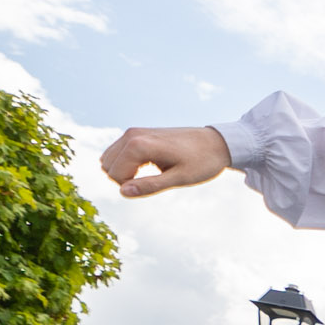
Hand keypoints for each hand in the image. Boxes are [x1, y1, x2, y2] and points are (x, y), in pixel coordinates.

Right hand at [101, 126, 232, 197]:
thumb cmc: (202, 162)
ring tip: (152, 171)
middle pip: (108, 166)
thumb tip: (123, 192)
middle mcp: (131, 135)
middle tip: (155, 178)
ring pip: (109, 158)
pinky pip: (118, 152)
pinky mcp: (138, 133)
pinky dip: (127, 162)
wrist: (217, 142)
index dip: (131, 186)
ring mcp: (133, 132)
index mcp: (139, 145)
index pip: (115, 175)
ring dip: (125, 170)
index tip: (156, 183)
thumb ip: (150, 186)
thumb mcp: (179, 179)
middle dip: (125, 178)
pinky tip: (148, 164)